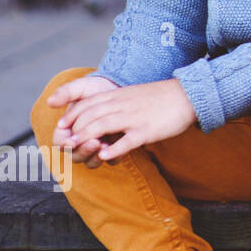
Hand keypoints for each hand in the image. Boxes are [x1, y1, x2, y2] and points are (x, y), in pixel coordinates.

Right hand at [47, 75, 119, 165]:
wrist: (121, 91)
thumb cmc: (97, 90)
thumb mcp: (82, 87)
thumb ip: (66, 93)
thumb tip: (50, 101)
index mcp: (67, 130)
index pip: (60, 142)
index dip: (64, 144)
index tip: (72, 141)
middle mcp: (79, 142)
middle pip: (74, 155)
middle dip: (83, 151)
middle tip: (95, 142)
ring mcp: (95, 147)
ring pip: (90, 162)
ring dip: (96, 157)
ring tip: (106, 146)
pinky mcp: (111, 150)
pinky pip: (110, 161)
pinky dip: (113, 158)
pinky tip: (120, 150)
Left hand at [54, 78, 197, 165]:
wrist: (188, 95)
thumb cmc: (161, 98)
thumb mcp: (133, 94)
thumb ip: (116, 102)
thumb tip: (102, 113)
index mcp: (118, 96)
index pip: (86, 104)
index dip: (71, 116)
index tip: (62, 127)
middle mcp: (122, 104)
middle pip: (89, 115)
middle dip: (74, 130)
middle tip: (65, 144)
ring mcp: (134, 117)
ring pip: (102, 126)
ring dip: (86, 139)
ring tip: (77, 149)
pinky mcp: (147, 130)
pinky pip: (127, 140)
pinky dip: (114, 149)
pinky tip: (105, 156)